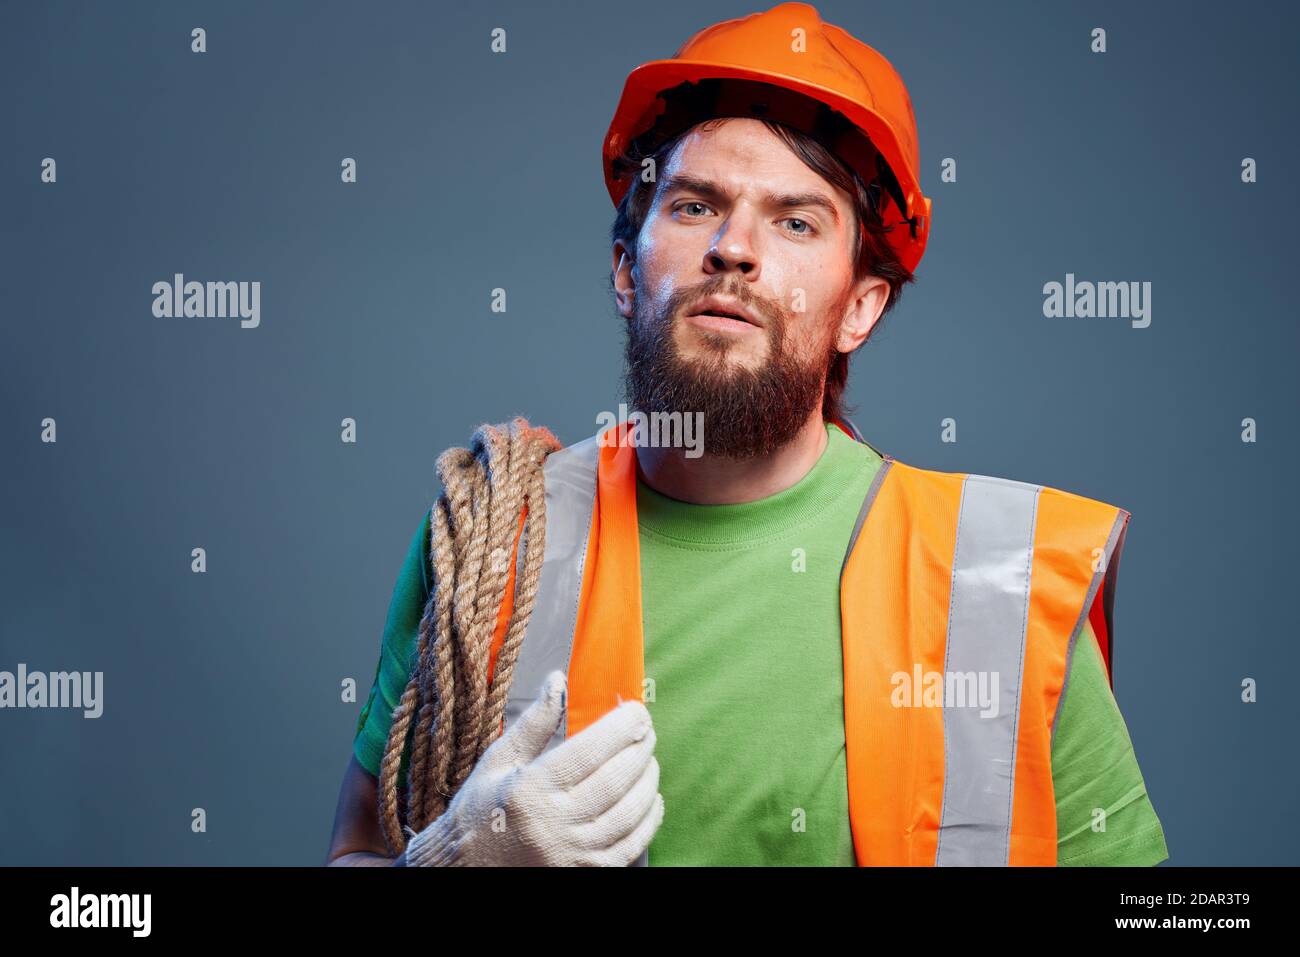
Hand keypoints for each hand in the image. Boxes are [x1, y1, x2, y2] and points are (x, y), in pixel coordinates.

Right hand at [401, 670, 662, 865]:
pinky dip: (648, 818)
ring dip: (647, 779)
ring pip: (629, 811)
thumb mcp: (498, 762)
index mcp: (529, 790)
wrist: (468, 869)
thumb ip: (533, 723)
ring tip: (647, 759)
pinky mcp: (587, 873)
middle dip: (640, 748)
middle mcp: (553, 824)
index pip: (589, 751)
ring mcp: (573, 854)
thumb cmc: (481, 810)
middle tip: (645, 730)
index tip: (637, 711)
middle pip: (616, 779)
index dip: (621, 727)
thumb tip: (558, 681)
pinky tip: (648, 798)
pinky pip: (631, 844)